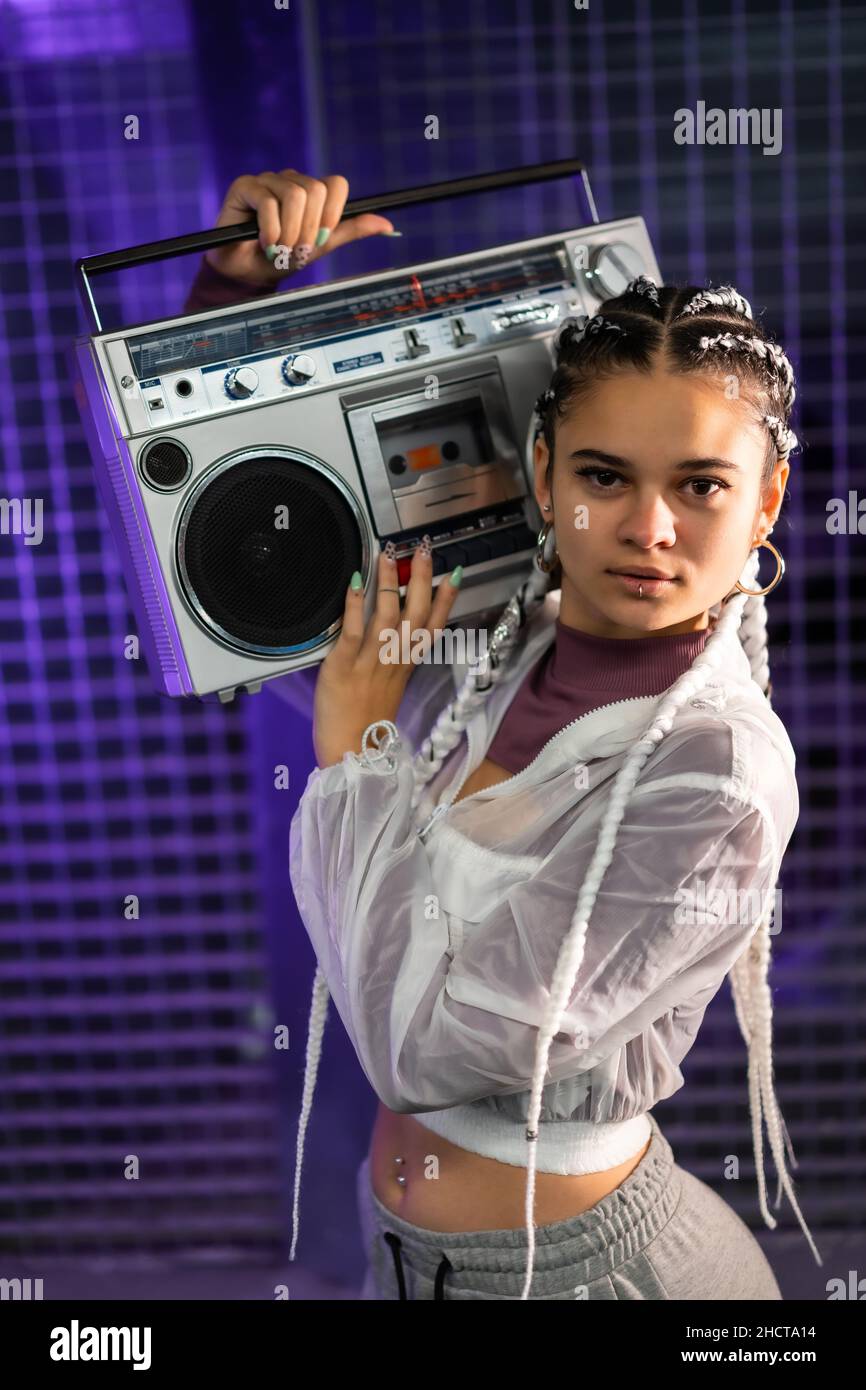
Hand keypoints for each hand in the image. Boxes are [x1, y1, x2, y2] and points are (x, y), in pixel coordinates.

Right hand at [203, 169, 397, 285]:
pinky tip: (264, 242)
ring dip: (289, 233)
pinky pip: (268, 202)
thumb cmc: (281, 258)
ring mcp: (268, 180)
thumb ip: (351, 231)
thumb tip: (387, 224)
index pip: (336, 184)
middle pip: (316, 191)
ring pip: (294, 196)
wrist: (247, 273)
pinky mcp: (245, 186)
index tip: (323, 238)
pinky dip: (270, 229)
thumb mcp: (321, 247)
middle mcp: (291, 181)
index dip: (334, 211)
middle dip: (309, 230)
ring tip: (279, 249)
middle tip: (296, 250)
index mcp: (311, 192)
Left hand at [313, 543, 462, 769]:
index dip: (447, 599)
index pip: (433, 626)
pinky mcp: (343, 666)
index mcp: (406, 665)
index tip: (454, 573)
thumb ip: (392, 661)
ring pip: (387, 616)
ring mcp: (370, 662)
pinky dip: (354, 605)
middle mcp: (394, 660)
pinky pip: (353, 631)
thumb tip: (392, 633)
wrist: (352, 753)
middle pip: (416, 614)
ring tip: (388, 555)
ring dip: (389, 582)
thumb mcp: (390, 689)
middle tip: (425, 550)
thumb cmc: (366, 724)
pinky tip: (354, 583)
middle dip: (422, 580)